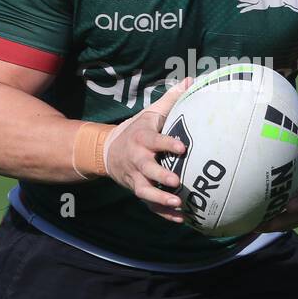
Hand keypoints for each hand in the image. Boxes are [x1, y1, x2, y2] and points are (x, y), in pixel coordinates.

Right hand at [103, 77, 192, 223]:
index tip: (181, 148)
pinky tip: (180, 219)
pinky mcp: (137, 190)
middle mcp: (138, 159)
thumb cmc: (137, 130)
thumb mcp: (150, 113)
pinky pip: (149, 205)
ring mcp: (136, 178)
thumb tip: (191, 80)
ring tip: (178, 204)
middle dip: (161, 176)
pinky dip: (163, 213)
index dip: (167, 144)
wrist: (106, 151)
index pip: (154, 141)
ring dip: (161, 199)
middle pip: (147, 169)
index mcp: (142, 139)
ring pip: (146, 191)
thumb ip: (171, 99)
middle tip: (177, 182)